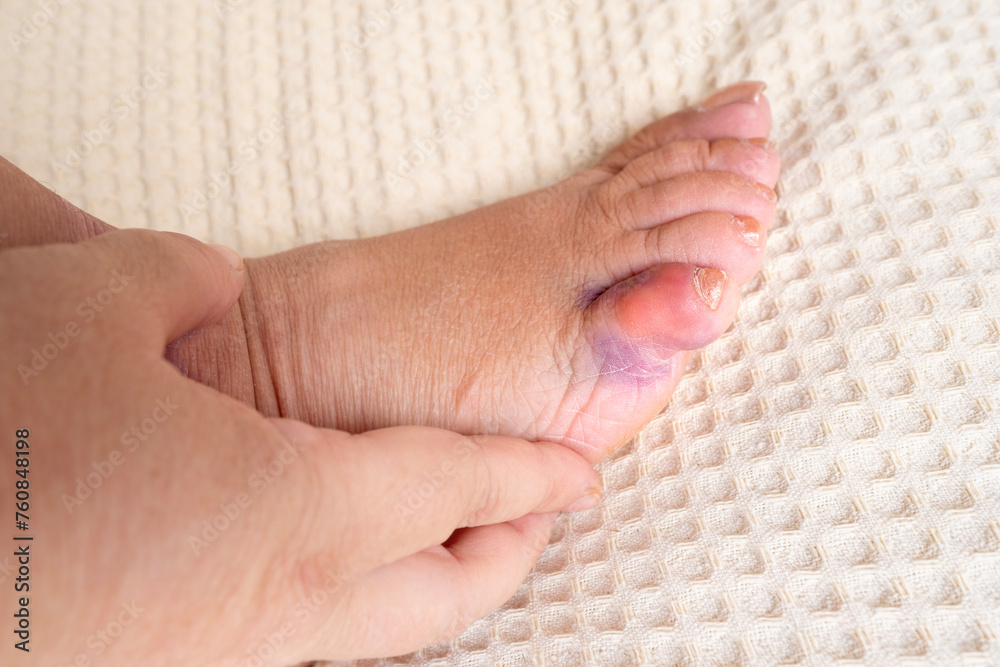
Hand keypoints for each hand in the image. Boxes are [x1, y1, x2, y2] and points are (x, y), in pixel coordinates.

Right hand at [0, 229, 600, 664]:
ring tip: (442, 530)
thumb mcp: (86, 306)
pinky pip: (299, 636)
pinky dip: (346, 596)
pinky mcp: (162, 665)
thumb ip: (176, 277)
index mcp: (293, 513)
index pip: (457, 490)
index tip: (580, 473)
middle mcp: (278, 604)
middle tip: (538, 511)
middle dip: (506, 552)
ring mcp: (221, 653)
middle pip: (442, 595)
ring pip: (374, 630)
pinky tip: (318, 551)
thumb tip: (212, 283)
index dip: (529, 476)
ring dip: (428, 579)